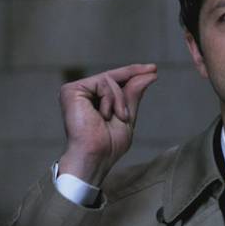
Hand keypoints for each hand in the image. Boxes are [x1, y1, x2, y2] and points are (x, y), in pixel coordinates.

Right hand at [57, 63, 157, 184]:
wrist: (95, 156)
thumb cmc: (108, 146)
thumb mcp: (127, 116)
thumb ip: (133, 95)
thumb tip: (148, 74)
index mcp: (92, 101)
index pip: (113, 82)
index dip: (133, 72)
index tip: (153, 68)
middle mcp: (82, 94)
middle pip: (112, 77)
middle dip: (130, 83)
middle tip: (149, 79)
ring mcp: (75, 91)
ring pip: (110, 80)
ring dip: (121, 100)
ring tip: (119, 117)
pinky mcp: (71, 91)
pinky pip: (103, 82)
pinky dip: (111, 99)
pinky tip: (105, 115)